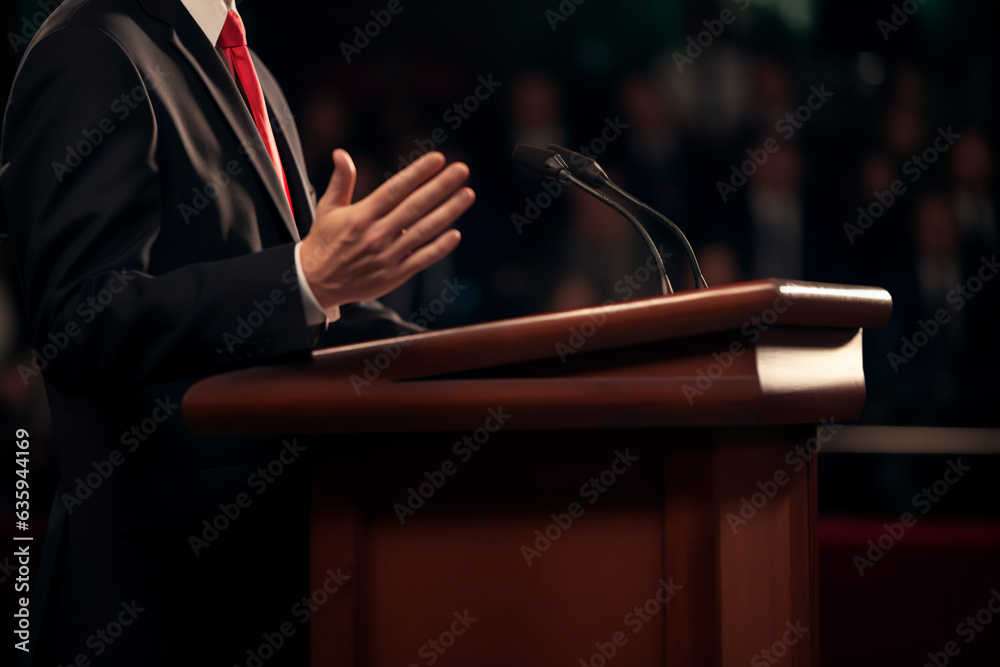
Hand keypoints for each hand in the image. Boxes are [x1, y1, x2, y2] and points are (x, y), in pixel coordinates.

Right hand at [300, 149, 473, 308]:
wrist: (316, 283)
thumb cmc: (324, 242)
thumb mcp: (328, 209)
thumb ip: (341, 181)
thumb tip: (342, 153)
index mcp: (362, 215)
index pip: (395, 188)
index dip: (418, 172)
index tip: (438, 159)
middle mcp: (376, 234)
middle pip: (415, 206)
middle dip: (441, 186)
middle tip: (461, 170)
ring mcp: (387, 255)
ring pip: (423, 230)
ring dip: (448, 212)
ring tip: (467, 195)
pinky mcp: (393, 275)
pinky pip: (421, 259)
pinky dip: (439, 247)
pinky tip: (455, 234)